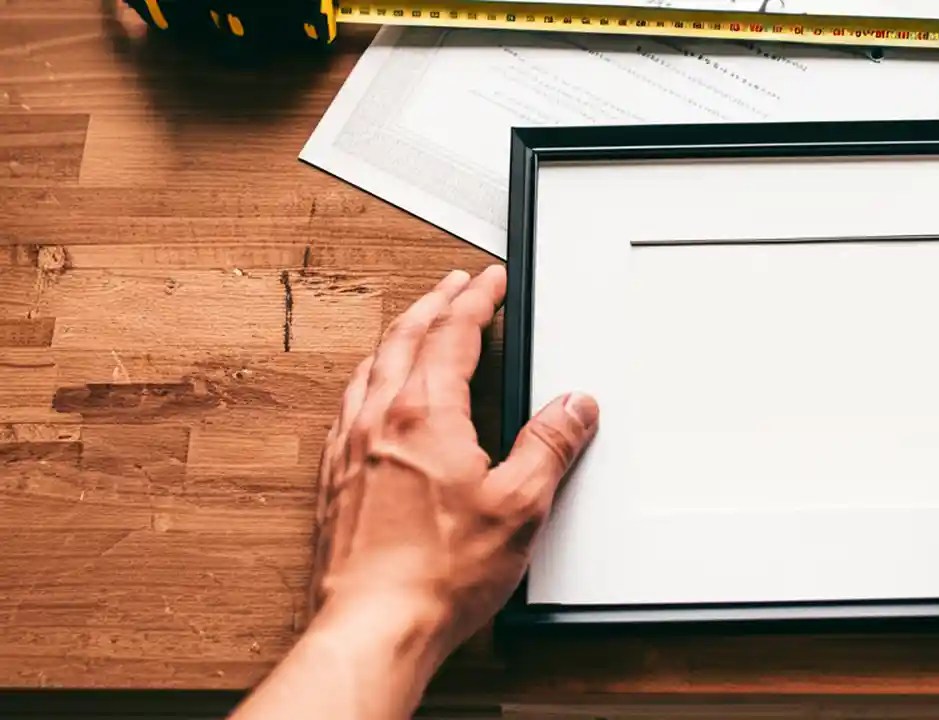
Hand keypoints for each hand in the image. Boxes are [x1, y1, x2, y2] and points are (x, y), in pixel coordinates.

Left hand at [311, 265, 598, 653]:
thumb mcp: (519, 506)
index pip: (452, 333)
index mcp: (424, 414)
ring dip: (399, 335)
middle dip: (434, 302)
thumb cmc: (437, 576)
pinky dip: (370, 378)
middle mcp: (379, 419)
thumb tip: (573, 408)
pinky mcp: (334, 477)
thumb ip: (549, 447)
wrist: (374, 625)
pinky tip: (374, 395)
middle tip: (455, 285)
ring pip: (371, 366)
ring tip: (416, 326)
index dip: (476, 298)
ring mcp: (350, 447)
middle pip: (404, 337)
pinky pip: (348, 404)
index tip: (490, 280)